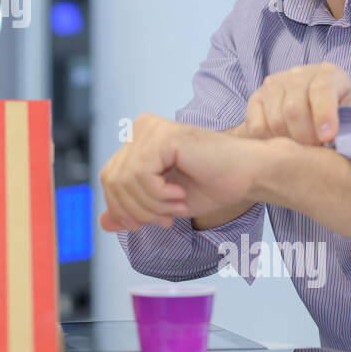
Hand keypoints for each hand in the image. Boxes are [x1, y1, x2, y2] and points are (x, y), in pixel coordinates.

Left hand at [99, 114, 257, 232]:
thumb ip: (133, 209)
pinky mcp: (161, 134)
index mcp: (139, 143)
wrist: (248, 175)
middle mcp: (141, 129)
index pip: (109, 179)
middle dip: (138, 209)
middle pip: (112, 180)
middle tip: (167, 219)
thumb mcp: (162, 205)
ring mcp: (150, 129)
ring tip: (177, 205)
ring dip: (152, 205)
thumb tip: (102, 222)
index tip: (152, 222)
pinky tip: (179, 194)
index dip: (124, 208)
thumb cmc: (212, 185)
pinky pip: (140, 174)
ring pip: (125, 180)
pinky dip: (158, 195)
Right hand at [240, 62, 350, 144]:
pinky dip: (270, 141)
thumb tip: (334, 145)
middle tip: (313, 152)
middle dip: (305, 137)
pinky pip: (258, 126)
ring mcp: (274, 84)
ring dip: (288, 141)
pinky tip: (283, 144)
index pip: (322, 89)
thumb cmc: (334, 116)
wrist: (311, 107)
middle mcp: (298, 74)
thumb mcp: (347, 116)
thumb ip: (344, 126)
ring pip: (275, 119)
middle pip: (294, 108)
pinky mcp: (256, 98)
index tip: (327, 137)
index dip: (324, 114)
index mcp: (328, 74)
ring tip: (300, 150)